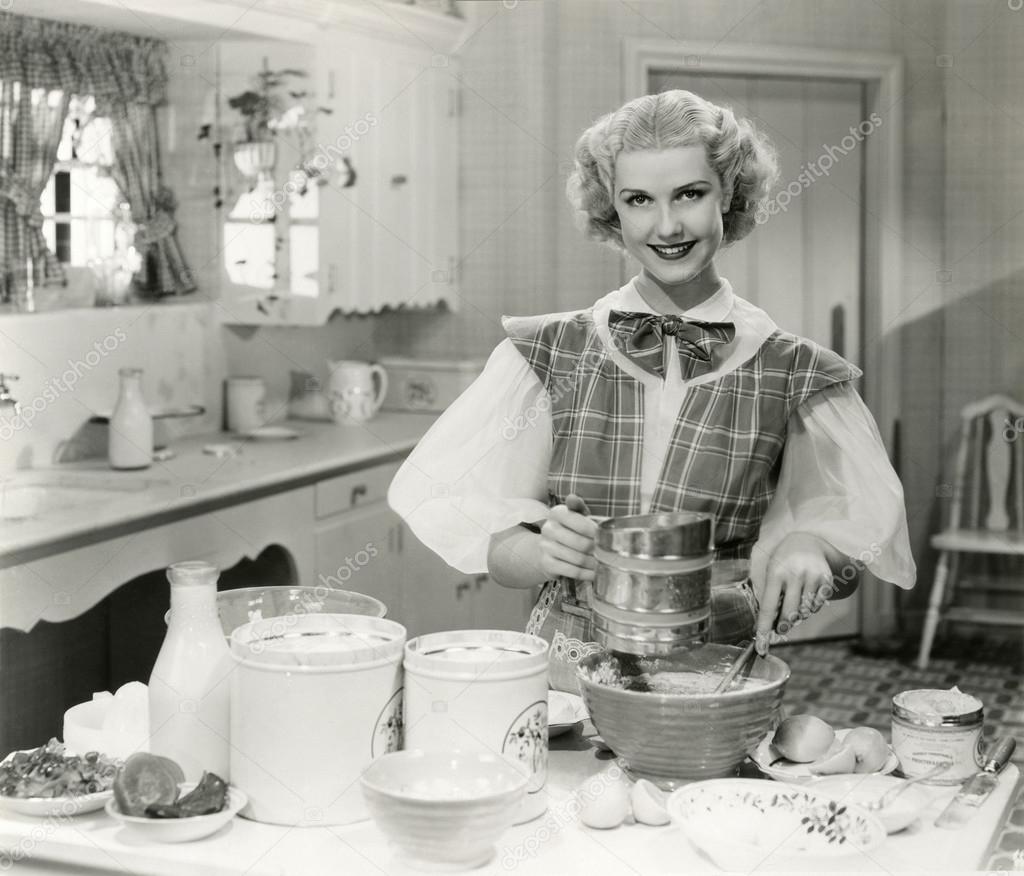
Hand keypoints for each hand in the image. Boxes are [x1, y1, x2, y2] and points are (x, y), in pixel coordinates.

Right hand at [539, 502, 597, 581]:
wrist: (546, 548)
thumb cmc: (569, 530)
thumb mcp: (575, 515)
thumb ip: (578, 506)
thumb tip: (573, 497)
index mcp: (556, 513)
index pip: (580, 523)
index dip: (595, 532)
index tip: (603, 537)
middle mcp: (548, 528)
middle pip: (581, 543)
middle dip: (596, 550)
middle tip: (605, 553)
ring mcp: (545, 547)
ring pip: (578, 559)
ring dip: (593, 563)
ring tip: (601, 563)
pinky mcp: (546, 563)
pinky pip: (572, 571)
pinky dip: (586, 574)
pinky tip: (593, 573)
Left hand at [754, 533, 834, 653]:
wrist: (806, 542)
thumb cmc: (782, 563)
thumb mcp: (771, 574)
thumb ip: (771, 599)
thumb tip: (772, 629)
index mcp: (775, 574)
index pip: (768, 608)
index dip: (764, 630)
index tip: (761, 648)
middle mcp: (795, 575)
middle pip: (789, 615)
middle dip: (784, 626)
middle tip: (781, 627)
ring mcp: (812, 577)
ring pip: (805, 612)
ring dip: (799, 614)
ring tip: (795, 600)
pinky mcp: (826, 581)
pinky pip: (817, 606)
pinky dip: (811, 607)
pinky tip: (807, 595)